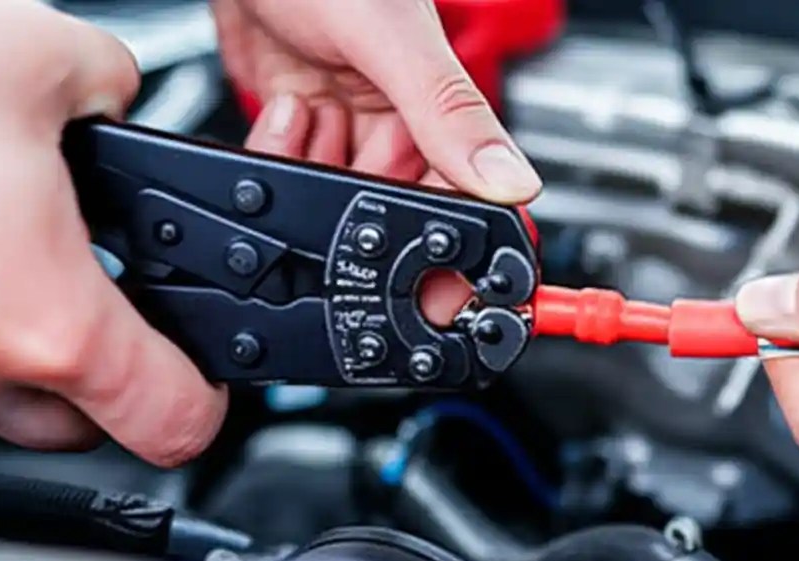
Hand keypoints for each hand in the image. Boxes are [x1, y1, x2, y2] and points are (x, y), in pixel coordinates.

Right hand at [0, 0, 226, 465]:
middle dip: (97, 359)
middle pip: (84, 420)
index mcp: (43, 320)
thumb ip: (104, 86)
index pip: (177, 424)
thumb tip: (111, 95)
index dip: (203, 397)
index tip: (199, 369)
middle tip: (77, 282)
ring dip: (8, 343)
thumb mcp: (27, 55)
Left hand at [212, 0, 542, 324]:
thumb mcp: (394, 37)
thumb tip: (515, 183)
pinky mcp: (304, 121)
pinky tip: (288, 105)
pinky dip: (282, 153)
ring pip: (338, 197)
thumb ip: (450, 111)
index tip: (438, 285)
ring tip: (310, 109)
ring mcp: (350, 124)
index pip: (466, 200)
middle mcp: (404, 122)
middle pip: (392, 209)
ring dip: (313, 171)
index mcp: (446, 106)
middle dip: (360, 201)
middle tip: (344, 153)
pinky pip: (295, 171)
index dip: (453, 247)